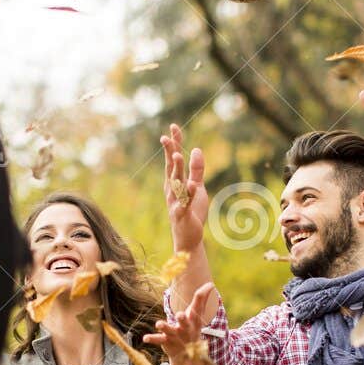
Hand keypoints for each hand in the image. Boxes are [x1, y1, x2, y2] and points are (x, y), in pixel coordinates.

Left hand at [144, 282, 214, 363]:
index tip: (209, 284)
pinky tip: (145, 338)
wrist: (189, 354)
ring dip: (164, 327)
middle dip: (182, 319)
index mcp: (194, 319)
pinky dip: (152, 339)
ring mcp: (175, 335)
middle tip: (179, 315)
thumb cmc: (192, 328)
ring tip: (158, 324)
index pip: (198, 306)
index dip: (202, 295)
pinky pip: (158, 339)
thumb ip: (202, 299)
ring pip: (169, 330)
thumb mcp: (198, 315)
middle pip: (184, 322)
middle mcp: (185, 327)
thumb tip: (210, 284)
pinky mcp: (166, 341)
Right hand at [161, 123, 208, 251]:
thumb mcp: (197, 187)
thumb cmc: (191, 211)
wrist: (188, 238)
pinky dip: (189, 194)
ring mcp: (176, 201)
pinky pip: (186, 202)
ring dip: (177, 169)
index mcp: (174, 181)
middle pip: (171, 168)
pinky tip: (192, 185)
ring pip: (176, 183)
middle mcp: (172, 189)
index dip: (174, 143)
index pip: (173, 158)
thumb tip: (197, 149)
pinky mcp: (183, 214)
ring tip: (178, 155)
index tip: (173, 126)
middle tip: (166, 137)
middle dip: (169, 152)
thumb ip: (197, 170)